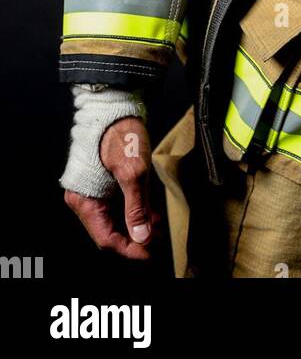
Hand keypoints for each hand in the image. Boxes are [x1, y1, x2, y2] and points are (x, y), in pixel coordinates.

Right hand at [63, 117, 160, 259]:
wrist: (116, 105)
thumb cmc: (120, 134)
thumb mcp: (133, 172)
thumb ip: (136, 208)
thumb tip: (141, 237)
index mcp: (83, 200)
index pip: (106, 239)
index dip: (129, 249)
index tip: (150, 253)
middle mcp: (84, 200)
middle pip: (109, 232)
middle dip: (134, 239)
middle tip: (157, 239)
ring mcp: (93, 192)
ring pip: (114, 221)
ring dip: (136, 226)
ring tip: (157, 227)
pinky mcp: (103, 184)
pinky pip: (116, 207)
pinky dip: (134, 213)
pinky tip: (151, 214)